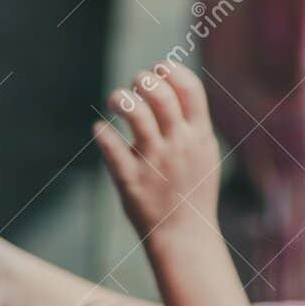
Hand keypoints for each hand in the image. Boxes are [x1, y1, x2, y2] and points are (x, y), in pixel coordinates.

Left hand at [93, 61, 220, 242]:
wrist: (185, 236)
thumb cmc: (192, 191)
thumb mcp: (204, 153)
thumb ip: (193, 122)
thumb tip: (173, 84)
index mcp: (199, 136)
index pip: (190, 88)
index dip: (171, 70)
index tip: (157, 70)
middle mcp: (178, 145)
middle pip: (160, 94)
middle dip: (143, 80)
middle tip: (134, 86)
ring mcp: (154, 162)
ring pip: (135, 113)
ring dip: (120, 98)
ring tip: (115, 101)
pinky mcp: (131, 181)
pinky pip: (111, 147)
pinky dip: (102, 133)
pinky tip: (100, 130)